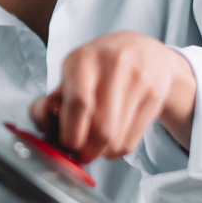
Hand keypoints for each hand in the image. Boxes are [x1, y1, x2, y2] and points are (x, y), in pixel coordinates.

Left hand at [29, 31, 196, 163]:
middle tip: (81, 152)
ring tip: (97, 145)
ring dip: (102, 152)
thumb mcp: (71, 75)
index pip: (79, 104)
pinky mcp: (155, 95)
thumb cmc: (98, 67)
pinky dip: (118, 150)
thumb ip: (51, 101)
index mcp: (83, 59)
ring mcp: (138, 79)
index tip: (67, 145)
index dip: (71, 134)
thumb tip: (46, 126)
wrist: (143, 50)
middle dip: (87, 150)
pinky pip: (132, 141)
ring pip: (117, 139)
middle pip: (101, 129)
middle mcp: (113, 65)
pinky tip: (113, 139)